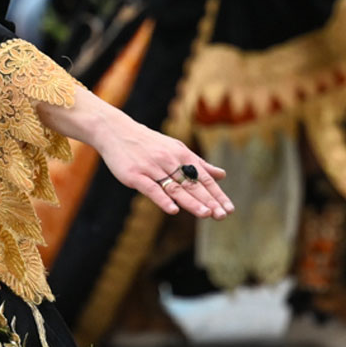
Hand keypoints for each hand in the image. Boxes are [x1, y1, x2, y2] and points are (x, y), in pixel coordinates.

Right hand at [38, 90, 232, 218]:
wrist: (116, 131)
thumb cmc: (148, 143)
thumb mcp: (176, 149)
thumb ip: (199, 163)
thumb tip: (221, 175)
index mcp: (181, 154)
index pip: (203, 177)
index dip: (217, 193)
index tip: (229, 208)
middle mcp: (169, 160)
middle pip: (192, 184)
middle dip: (209, 200)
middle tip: (222, 215)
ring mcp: (152, 168)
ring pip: (175, 187)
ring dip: (191, 202)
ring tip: (206, 214)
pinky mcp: (135, 175)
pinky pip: (151, 188)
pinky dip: (163, 199)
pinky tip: (173, 209)